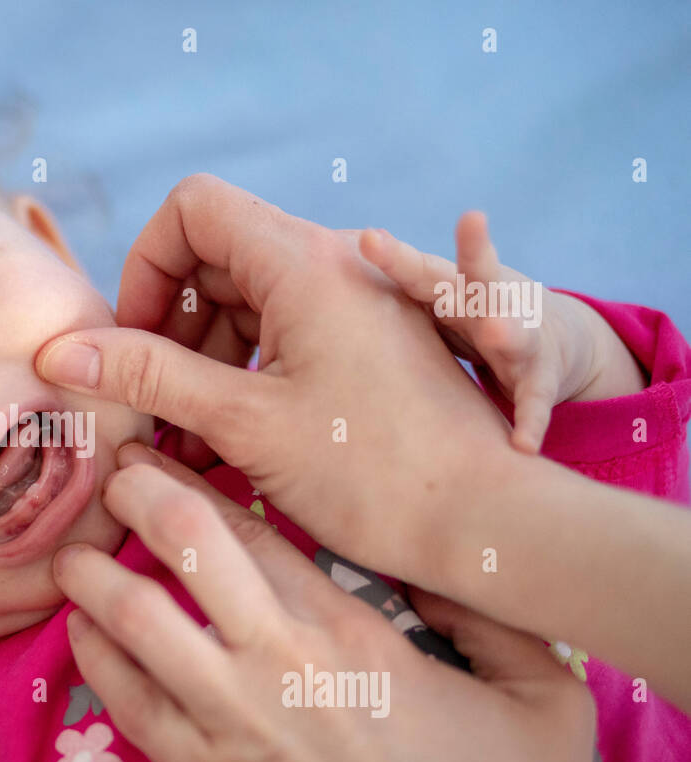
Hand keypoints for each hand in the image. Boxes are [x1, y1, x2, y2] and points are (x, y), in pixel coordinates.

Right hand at [36, 173, 516, 587]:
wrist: (485, 520)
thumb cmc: (372, 472)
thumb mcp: (242, 422)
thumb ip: (147, 378)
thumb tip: (61, 353)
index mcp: (303, 263)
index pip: (192, 210)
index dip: (145, 268)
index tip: (132, 342)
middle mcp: (331, 266)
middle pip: (214, 259)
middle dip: (168, 330)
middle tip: (150, 407)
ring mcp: (351, 304)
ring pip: (245, 303)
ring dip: (200, 362)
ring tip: (184, 442)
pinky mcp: (364, 343)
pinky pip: (281, 335)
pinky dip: (241, 376)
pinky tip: (225, 442)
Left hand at [54, 444, 597, 761]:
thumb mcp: (543, 696)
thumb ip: (496, 620)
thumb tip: (445, 572)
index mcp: (350, 630)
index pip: (251, 530)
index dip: (193, 481)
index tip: (158, 455)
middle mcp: (277, 662)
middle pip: (185, 544)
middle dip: (137, 495)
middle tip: (113, 473)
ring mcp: (230, 724)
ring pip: (134, 619)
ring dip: (94, 577)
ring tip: (74, 555)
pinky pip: (123, 704)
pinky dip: (93, 658)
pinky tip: (85, 635)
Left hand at [358, 212, 644, 452]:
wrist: (550, 337)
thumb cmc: (466, 316)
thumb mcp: (431, 301)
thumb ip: (383, 295)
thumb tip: (307, 289)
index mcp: (452, 287)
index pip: (418, 268)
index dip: (395, 255)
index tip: (368, 238)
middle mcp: (487, 302)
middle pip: (480, 275)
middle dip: (476, 249)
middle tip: (470, 218)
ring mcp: (520, 335)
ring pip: (514, 332)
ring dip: (506, 331)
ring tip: (498, 332)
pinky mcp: (543, 376)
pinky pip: (535, 400)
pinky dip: (530, 422)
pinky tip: (523, 445)